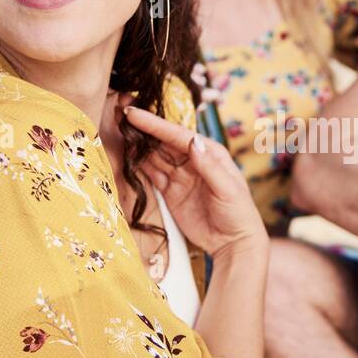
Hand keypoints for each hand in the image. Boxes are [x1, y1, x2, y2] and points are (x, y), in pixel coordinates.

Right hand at [123, 105, 266, 260]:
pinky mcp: (170, 192)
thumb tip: (193, 141)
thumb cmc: (238, 212)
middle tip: (120, 115)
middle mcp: (192, 160)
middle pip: (163, 142)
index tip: (134, 115)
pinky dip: (139, 166)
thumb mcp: (227, 188)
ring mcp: (180, 176)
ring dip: (138, 146)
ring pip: (155, 156)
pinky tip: (128, 156)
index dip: (155, 124)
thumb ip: (208, 166)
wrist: (232, 242)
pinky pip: (152, 175)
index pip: (177, 135)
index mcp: (209, 152)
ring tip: (118, 132)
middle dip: (142, 129)